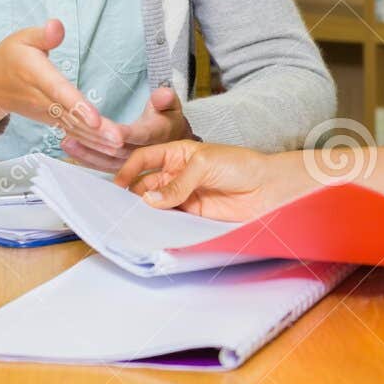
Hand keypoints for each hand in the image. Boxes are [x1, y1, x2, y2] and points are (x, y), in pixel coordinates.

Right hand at [0, 19, 121, 150]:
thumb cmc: (11, 56)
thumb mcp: (22, 38)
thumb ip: (42, 35)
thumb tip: (57, 25)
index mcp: (36, 75)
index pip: (58, 91)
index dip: (76, 104)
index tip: (94, 118)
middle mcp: (41, 98)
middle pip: (71, 116)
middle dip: (95, 130)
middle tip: (120, 139)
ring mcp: (46, 113)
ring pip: (73, 128)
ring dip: (97, 141)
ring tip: (122, 147)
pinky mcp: (52, 120)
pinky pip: (72, 133)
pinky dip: (90, 143)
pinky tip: (110, 150)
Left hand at [61, 86, 194, 171]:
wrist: (172, 140)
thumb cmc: (168, 119)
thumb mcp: (172, 105)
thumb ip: (166, 99)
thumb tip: (163, 94)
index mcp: (155, 135)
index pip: (137, 135)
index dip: (121, 133)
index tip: (101, 127)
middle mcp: (143, 152)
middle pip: (116, 151)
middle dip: (94, 143)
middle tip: (71, 132)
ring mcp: (131, 163)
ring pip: (106, 161)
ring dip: (85, 153)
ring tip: (66, 142)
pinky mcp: (121, 167)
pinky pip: (102, 165)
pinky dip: (86, 158)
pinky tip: (71, 149)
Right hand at [113, 141, 314, 220]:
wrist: (267, 188)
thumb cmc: (240, 165)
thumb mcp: (204, 164)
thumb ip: (177, 183)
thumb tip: (149, 201)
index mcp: (177, 153)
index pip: (145, 159)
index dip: (129, 170)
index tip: (116, 184)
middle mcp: (176, 174)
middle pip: (145, 185)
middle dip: (132, 195)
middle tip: (119, 208)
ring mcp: (184, 195)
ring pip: (155, 205)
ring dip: (144, 212)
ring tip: (131, 220)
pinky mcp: (193, 215)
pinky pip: (170, 220)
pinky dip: (160, 224)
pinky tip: (151, 229)